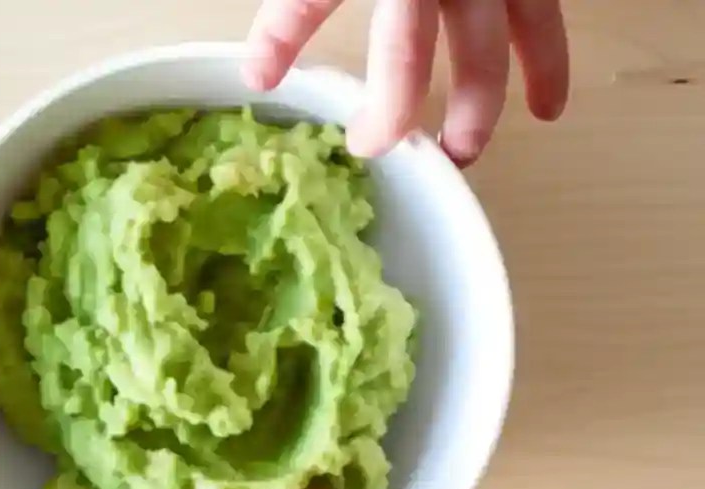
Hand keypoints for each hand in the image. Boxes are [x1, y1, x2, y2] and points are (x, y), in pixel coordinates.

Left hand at [243, 0, 569, 165]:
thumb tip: (262, 16)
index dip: (280, 39)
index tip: (259, 75)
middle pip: (403, 54)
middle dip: (387, 111)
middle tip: (370, 146)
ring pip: (481, 55)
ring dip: (472, 113)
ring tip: (457, 153)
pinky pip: (542, 20)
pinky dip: (548, 67)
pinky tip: (547, 109)